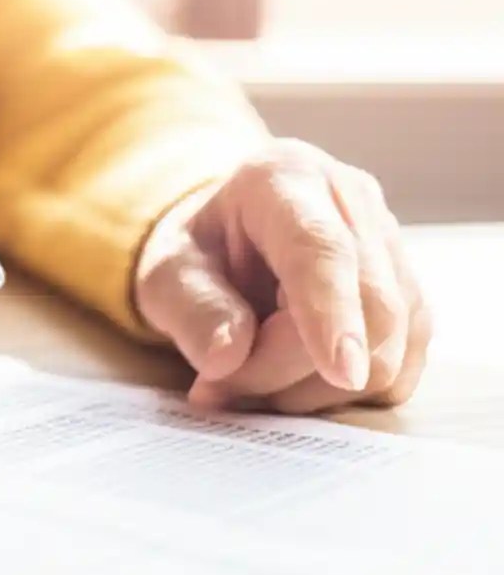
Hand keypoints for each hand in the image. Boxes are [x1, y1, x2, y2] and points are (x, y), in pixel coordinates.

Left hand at [134, 139, 431, 413]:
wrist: (228, 240)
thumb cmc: (197, 252)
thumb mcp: (165, 274)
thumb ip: (192, 309)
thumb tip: (229, 357)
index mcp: (285, 179)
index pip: (323, 249)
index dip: (333, 312)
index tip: (341, 373)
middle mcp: (352, 202)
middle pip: (367, 307)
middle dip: (293, 371)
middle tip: (220, 389)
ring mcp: (392, 250)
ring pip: (391, 347)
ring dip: (315, 391)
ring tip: (248, 381)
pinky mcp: (409, 299)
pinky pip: (398, 369)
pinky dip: (343, 396)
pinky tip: (289, 383)